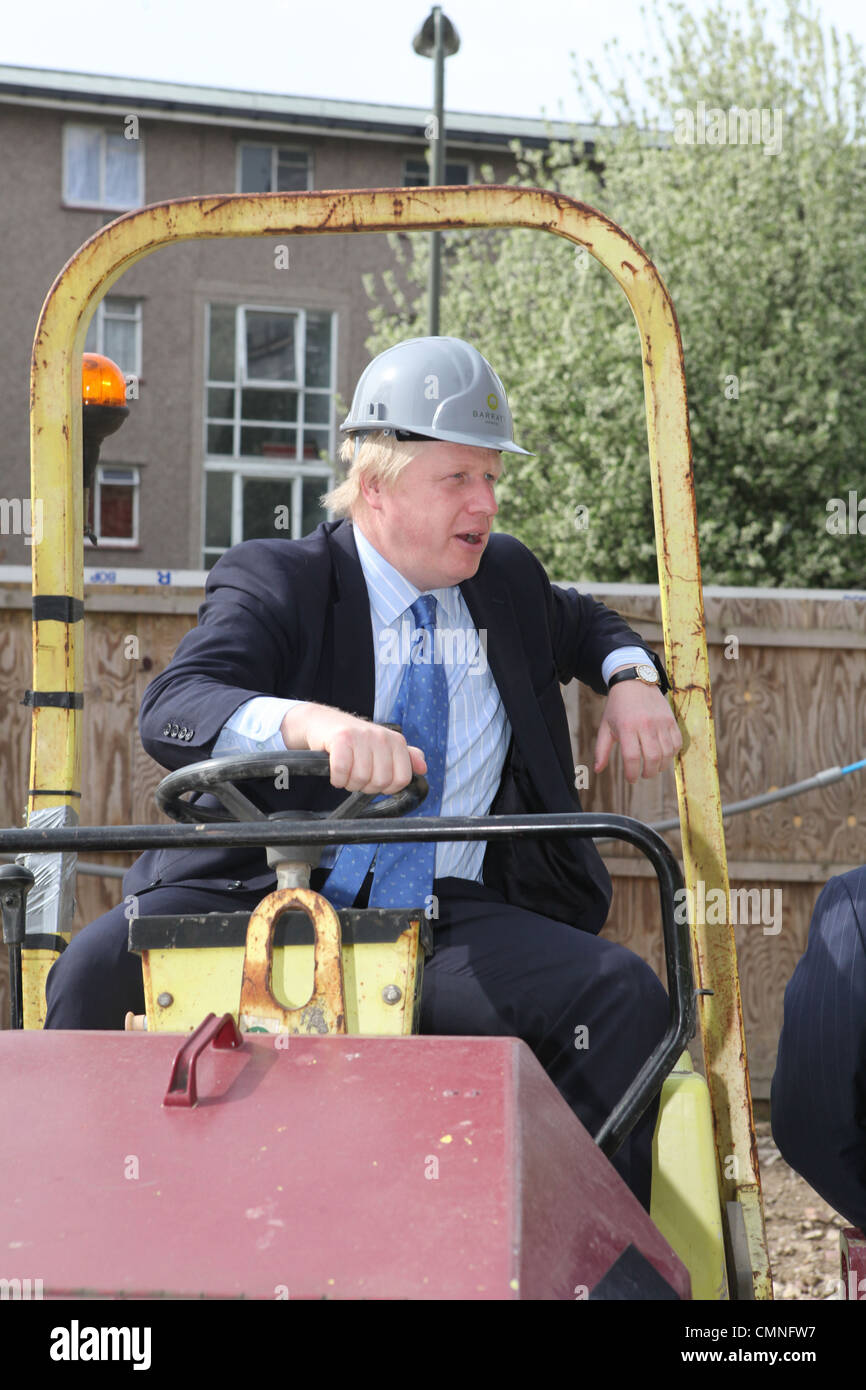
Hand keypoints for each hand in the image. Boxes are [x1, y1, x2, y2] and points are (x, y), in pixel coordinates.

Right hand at [280, 703, 426, 794]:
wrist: (323, 722)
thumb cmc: (355, 740)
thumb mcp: (384, 746)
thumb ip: (405, 757)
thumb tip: (423, 768)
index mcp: (396, 741)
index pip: (402, 779)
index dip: (387, 787)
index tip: (375, 780)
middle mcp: (381, 737)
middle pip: (381, 782)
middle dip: (366, 786)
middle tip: (357, 775)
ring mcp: (361, 737)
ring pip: (361, 779)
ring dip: (349, 783)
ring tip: (346, 772)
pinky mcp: (341, 739)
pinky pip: (342, 772)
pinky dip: (337, 779)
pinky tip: (335, 772)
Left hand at [594, 675, 681, 783]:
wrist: (634, 681)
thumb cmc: (618, 706)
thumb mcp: (606, 726)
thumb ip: (601, 750)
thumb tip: (598, 770)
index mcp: (627, 727)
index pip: (632, 757)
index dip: (632, 773)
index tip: (631, 779)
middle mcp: (645, 725)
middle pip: (652, 758)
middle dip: (649, 773)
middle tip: (644, 775)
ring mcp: (661, 722)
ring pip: (667, 753)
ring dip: (661, 766)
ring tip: (653, 767)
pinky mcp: (671, 720)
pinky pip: (676, 743)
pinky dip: (672, 754)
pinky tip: (664, 756)